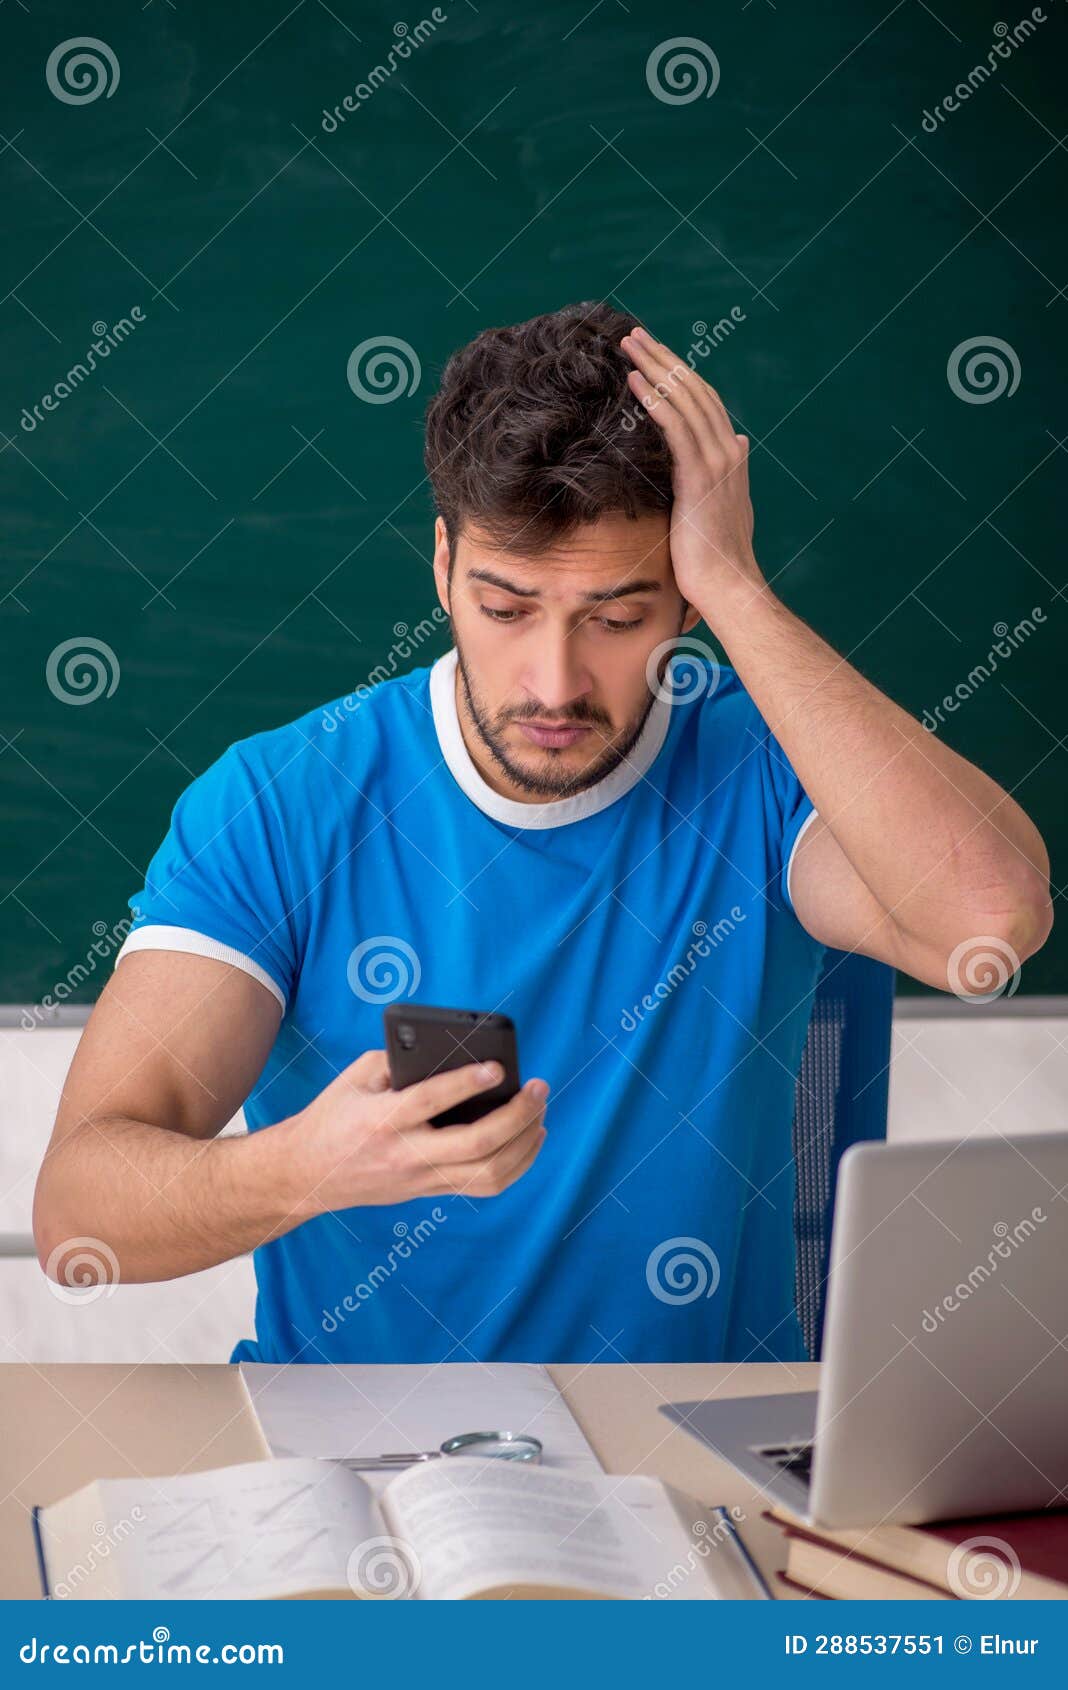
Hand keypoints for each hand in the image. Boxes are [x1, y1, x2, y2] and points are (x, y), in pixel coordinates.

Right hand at [286, 1048, 548, 1214]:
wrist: (306, 1175)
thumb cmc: (334, 1116)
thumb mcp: (355, 1078)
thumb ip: (398, 1059)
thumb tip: (448, 1049)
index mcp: (382, 1120)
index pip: (430, 1102)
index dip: (467, 1083)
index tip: (498, 1067)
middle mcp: (405, 1155)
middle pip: (476, 1145)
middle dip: (517, 1116)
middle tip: (539, 1088)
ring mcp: (421, 1179)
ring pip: (489, 1174)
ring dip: (525, 1144)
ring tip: (540, 1113)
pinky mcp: (429, 1192)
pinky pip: (484, 1185)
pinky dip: (516, 1164)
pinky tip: (529, 1139)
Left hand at [620, 325, 764, 615]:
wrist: (728, 585)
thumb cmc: (717, 555)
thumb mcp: (725, 503)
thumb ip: (729, 470)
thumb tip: (741, 442)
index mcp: (731, 454)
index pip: (704, 400)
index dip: (679, 373)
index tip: (652, 353)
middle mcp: (727, 450)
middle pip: (694, 389)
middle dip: (663, 358)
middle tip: (634, 334)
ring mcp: (716, 461)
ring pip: (684, 400)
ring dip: (655, 368)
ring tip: (628, 345)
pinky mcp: (700, 476)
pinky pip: (676, 426)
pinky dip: (656, 399)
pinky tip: (635, 381)